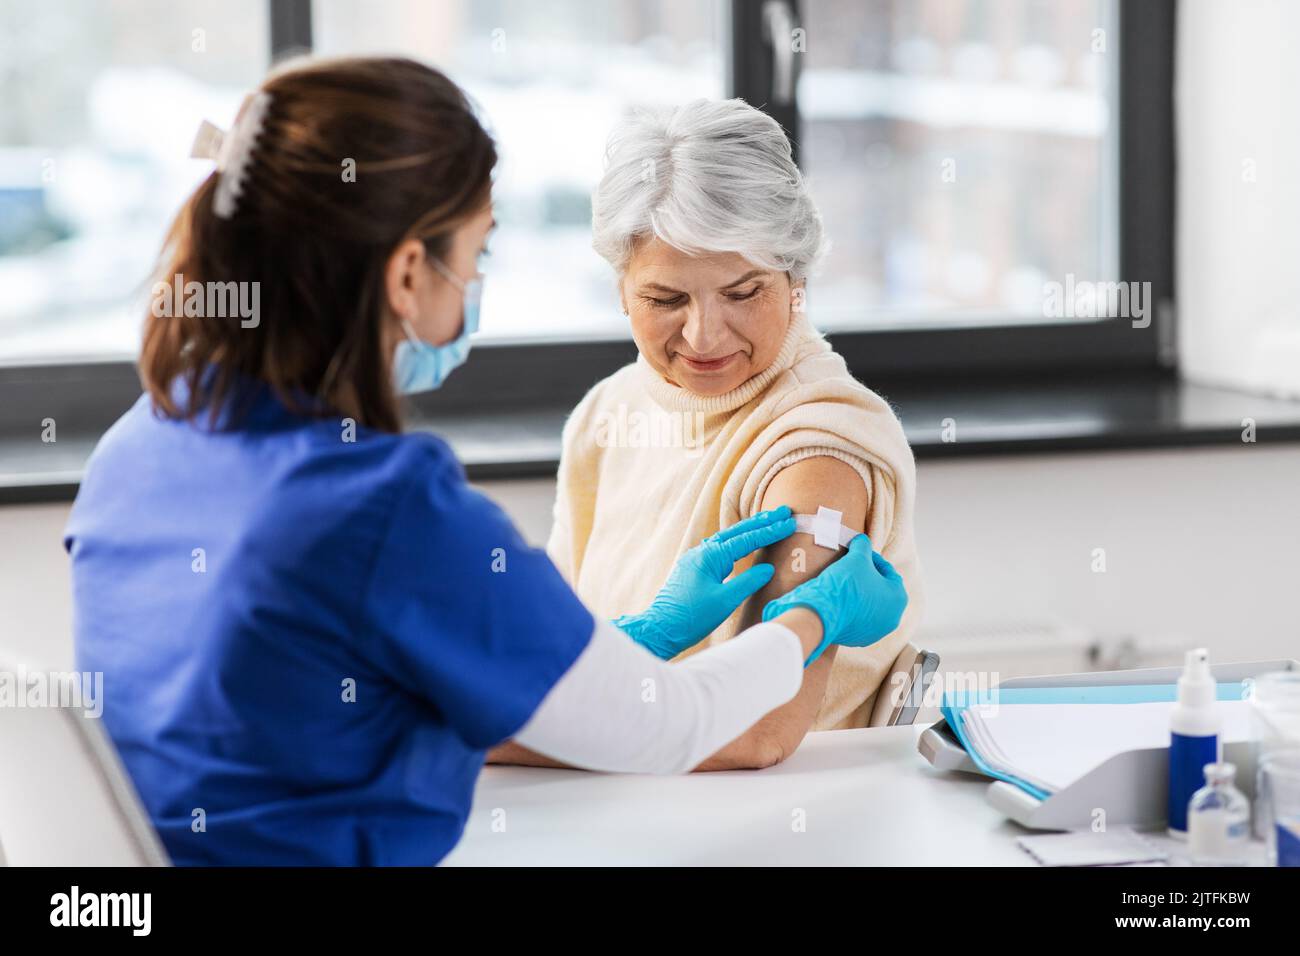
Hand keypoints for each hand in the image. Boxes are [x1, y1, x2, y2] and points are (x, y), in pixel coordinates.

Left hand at [614, 507, 797, 659]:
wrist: (660, 629)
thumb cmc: (692, 617)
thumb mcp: (725, 601)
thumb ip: (748, 582)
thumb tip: (767, 568)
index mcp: (710, 556)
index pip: (747, 540)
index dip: (770, 531)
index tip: (789, 522)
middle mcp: (702, 552)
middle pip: (737, 532)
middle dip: (762, 522)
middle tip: (783, 512)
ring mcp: (696, 559)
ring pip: (727, 539)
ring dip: (748, 530)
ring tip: (768, 521)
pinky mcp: (693, 569)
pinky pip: (719, 550)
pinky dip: (735, 543)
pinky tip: (741, 543)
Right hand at [761, 534, 906, 665]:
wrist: (821, 613)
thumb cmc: (845, 583)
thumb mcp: (857, 556)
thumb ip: (863, 545)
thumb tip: (862, 541)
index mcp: (899, 597)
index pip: (888, 571)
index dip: (873, 559)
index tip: (859, 553)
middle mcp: (892, 618)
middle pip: (880, 590)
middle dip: (867, 578)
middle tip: (852, 567)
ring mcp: (875, 631)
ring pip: (869, 605)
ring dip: (859, 594)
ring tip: (844, 582)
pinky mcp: (858, 639)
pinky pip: (856, 618)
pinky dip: (850, 608)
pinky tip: (838, 598)